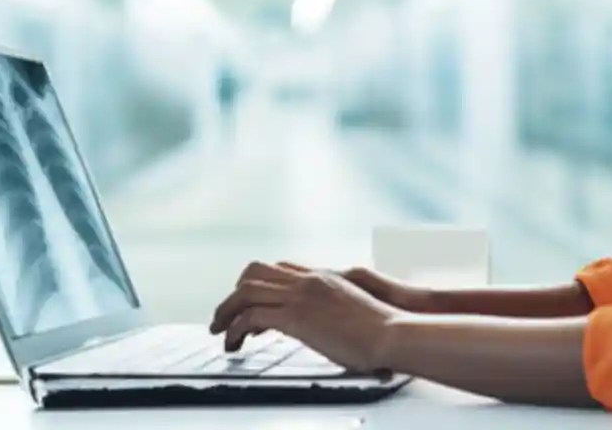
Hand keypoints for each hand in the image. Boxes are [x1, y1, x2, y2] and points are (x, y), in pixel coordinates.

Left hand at [208, 261, 404, 373]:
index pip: (280, 268)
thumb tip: (329, 327)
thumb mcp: (356, 309)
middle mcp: (308, 280)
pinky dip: (235, 329)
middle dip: (235, 293)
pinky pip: (251, 317)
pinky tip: (233, 343)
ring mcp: (300, 296)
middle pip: (255, 271)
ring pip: (245, 291)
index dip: (260, 283)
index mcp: (323, 277)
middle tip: (225, 315)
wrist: (393, 332)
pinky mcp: (295, 317)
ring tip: (218, 331)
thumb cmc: (384, 329)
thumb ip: (337, 309)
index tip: (251, 303)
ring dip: (225, 311)